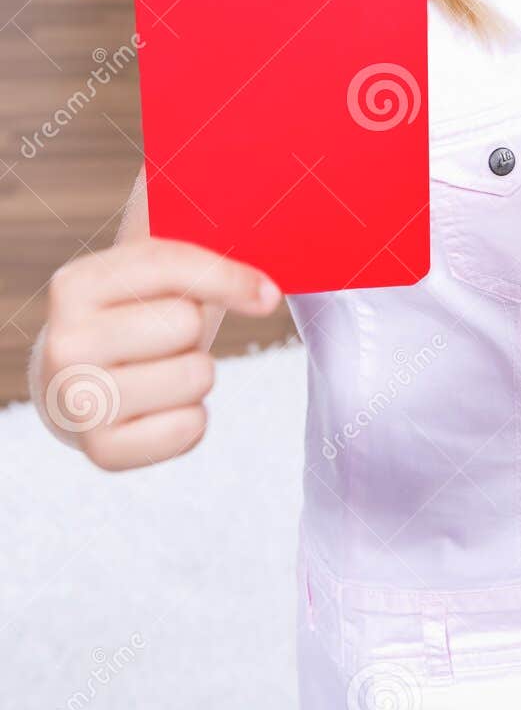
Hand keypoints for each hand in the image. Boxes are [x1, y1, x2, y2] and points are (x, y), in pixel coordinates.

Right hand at [37, 240, 281, 469]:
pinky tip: (159, 408)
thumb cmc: (132, 316)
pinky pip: (191, 427)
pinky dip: (192, 418)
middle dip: (195, 328)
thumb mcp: (150, 273)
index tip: (266, 293)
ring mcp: (77, 404)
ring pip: (197, 376)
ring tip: (160, 370)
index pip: (172, 265)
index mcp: (74, 285)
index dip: (232, 277)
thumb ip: (204, 258)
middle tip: (166, 338)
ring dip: (196, 371)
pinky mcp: (101, 451)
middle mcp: (65, 345)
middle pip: (188, 323)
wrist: (74, 383)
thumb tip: (266, 293)